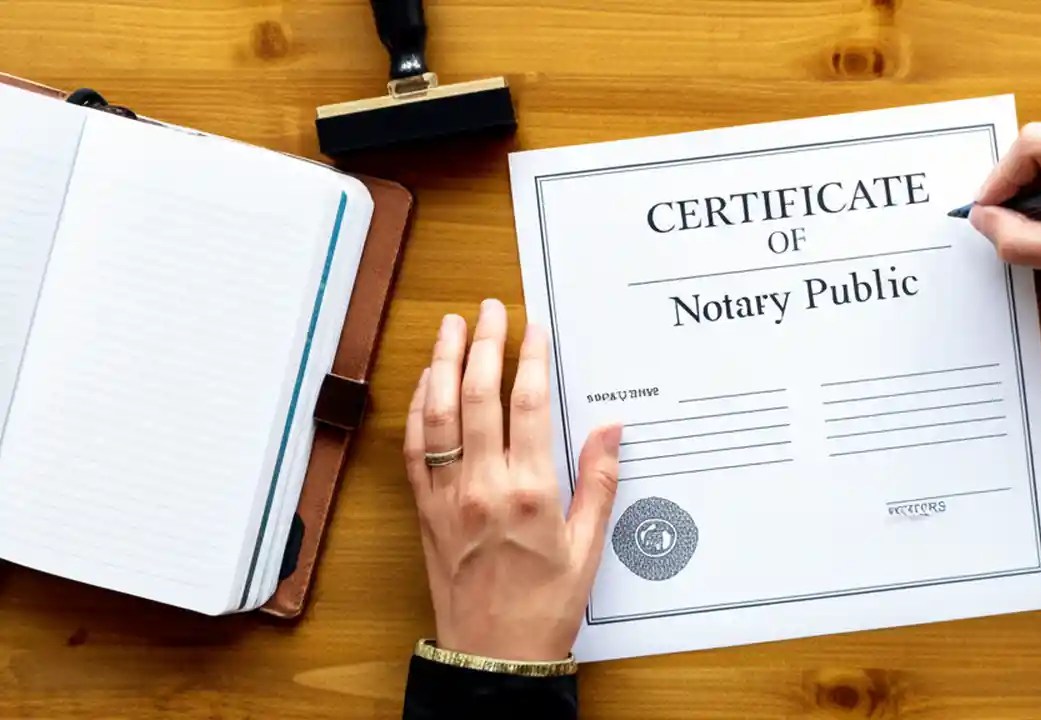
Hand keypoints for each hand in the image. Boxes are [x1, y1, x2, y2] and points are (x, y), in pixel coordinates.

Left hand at [403, 299, 622, 661]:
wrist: (493, 654)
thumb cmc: (544, 606)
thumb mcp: (586, 547)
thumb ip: (598, 481)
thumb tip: (610, 429)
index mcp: (528, 492)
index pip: (527, 404)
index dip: (529, 357)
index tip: (533, 327)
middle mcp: (482, 486)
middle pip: (476, 396)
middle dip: (482, 344)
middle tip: (488, 309)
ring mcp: (446, 496)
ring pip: (437, 414)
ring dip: (440, 364)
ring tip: (447, 327)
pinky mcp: (425, 511)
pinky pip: (414, 450)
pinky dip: (416, 411)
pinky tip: (423, 386)